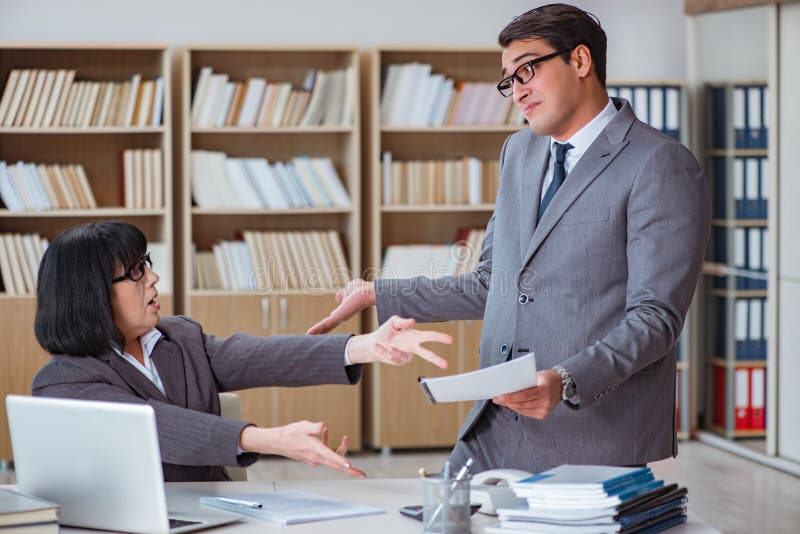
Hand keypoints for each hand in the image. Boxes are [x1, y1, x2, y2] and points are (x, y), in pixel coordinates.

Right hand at [239, 421, 365, 477]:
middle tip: (362, 475)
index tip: (350, 465)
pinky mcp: (313, 458)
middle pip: (336, 465)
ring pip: (332, 458)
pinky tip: (325, 433)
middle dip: (350, 470)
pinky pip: (325, 453)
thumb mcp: (302, 426)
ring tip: (346, 437)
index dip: (341, 461)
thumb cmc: (289, 434)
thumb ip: (314, 427)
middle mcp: (315, 457)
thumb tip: (323, 426)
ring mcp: (314, 459)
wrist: (277, 442)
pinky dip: (328, 444)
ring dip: (341, 449)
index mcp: (314, 450)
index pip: (331, 456)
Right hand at [306, 279, 374, 334]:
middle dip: (319, 332)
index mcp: (344, 312)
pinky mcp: (338, 317)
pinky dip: (315, 329)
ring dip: (315, 332)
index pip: (332, 321)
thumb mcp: (349, 290)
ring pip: (324, 327)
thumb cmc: (362, 289)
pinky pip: (324, 324)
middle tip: (309, 338)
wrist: (367, 292)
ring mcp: (339, 318)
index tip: (320, 330)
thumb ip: (343, 294)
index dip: (325, 326)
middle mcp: (341, 317)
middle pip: (327, 327)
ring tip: (306, 338)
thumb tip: (339, 297)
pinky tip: (308, 334)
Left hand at [347, 316, 452, 368]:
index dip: (440, 337)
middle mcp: (413, 347)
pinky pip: (395, 358)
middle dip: (436, 359)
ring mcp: (407, 355)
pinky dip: (386, 352)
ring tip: (387, 344)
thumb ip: (402, 322)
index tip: (450, 340)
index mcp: (415, 336)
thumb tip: (413, 321)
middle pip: (427, 354)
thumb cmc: (387, 331)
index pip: (430, 336)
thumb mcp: (393, 322)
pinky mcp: (400, 361)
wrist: (374, 342)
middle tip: (446, 365)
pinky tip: (384, 348)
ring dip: (393, 350)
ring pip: (403, 355)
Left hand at [491, 370, 561, 418]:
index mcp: (544, 390)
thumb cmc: (546, 378)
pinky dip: (517, 408)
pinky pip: (526, 413)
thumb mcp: (536, 376)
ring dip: (510, 405)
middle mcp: (546, 402)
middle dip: (507, 402)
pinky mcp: (543, 415)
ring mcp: (545, 410)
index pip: (523, 396)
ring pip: (522, 410)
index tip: (498, 397)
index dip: (510, 397)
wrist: (561, 385)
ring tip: (501, 401)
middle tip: (496, 399)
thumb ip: (524, 382)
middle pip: (521, 404)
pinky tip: (511, 404)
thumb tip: (507, 387)